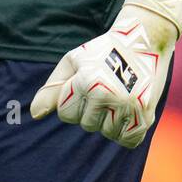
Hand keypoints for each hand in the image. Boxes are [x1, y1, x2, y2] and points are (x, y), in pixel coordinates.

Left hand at [29, 5, 177, 148]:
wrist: (144, 41)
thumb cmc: (101, 52)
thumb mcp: (73, 62)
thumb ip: (52, 90)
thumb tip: (35, 115)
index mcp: (87, 81)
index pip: (66, 114)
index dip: (72, 100)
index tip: (84, 84)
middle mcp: (109, 96)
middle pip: (86, 124)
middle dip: (90, 109)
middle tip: (104, 88)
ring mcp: (130, 107)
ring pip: (107, 134)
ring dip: (108, 120)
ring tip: (117, 96)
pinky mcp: (147, 116)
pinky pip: (128, 141)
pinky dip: (125, 131)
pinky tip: (127, 111)